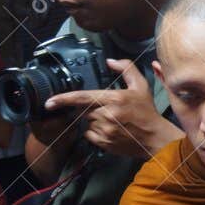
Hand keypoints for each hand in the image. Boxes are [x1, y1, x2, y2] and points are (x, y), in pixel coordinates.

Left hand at [45, 59, 183, 158]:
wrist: (155, 138)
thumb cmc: (147, 112)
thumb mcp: (141, 86)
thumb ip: (126, 68)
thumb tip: (110, 61)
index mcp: (113, 99)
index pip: (82, 97)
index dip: (63, 99)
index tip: (49, 102)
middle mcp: (107, 115)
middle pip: (84, 110)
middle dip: (90, 109)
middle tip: (107, 110)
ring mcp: (105, 130)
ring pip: (86, 122)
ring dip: (93, 120)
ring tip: (112, 121)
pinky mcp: (104, 143)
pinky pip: (90, 135)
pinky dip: (95, 132)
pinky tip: (109, 130)